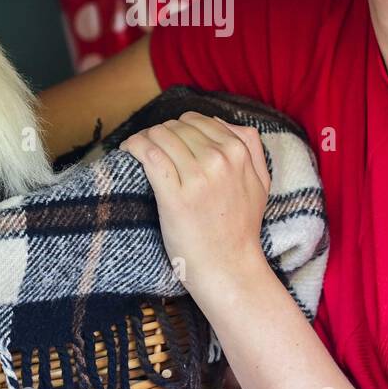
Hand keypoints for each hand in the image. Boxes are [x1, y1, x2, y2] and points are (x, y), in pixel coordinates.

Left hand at [120, 111, 270, 301]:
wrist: (229, 267)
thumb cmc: (240, 229)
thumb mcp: (260, 183)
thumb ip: (251, 147)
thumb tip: (223, 123)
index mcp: (238, 152)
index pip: (196, 121)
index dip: (177, 128)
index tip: (166, 140)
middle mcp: (219, 159)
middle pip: (175, 127)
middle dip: (159, 134)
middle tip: (149, 148)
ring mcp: (197, 177)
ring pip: (160, 136)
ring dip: (143, 139)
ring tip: (135, 150)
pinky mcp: (174, 196)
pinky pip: (148, 154)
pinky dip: (134, 147)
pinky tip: (127, 152)